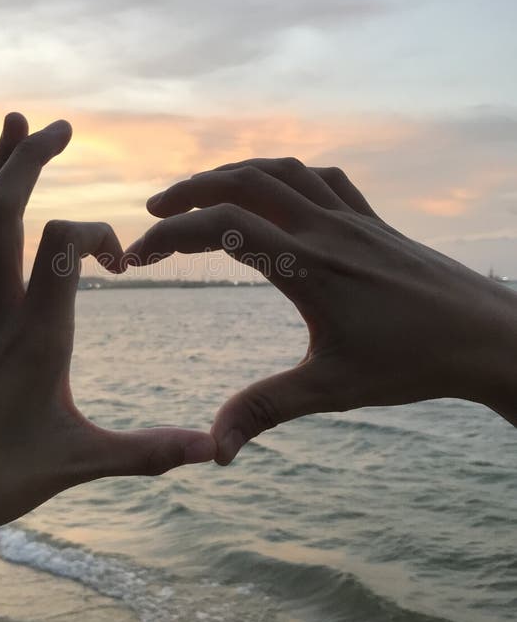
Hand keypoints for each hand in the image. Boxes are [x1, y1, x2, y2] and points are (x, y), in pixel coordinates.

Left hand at [0, 115, 214, 555]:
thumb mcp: (82, 462)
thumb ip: (150, 451)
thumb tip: (213, 452)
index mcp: (38, 331)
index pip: (66, 241)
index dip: (98, 233)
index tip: (119, 264)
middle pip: (7, 208)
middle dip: (33, 159)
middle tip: (61, 127)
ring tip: (13, 121)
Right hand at [126, 158, 516, 464]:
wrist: (487, 336)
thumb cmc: (414, 363)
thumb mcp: (332, 389)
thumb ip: (265, 411)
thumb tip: (214, 451)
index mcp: (308, 266)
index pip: (222, 228)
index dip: (169, 236)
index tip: (139, 258)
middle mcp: (326, 230)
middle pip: (244, 181)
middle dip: (189, 191)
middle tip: (153, 211)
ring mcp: (353, 218)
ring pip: (282, 170)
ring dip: (233, 172)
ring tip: (202, 193)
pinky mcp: (374, 221)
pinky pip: (324, 177)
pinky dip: (287, 174)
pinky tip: (277, 193)